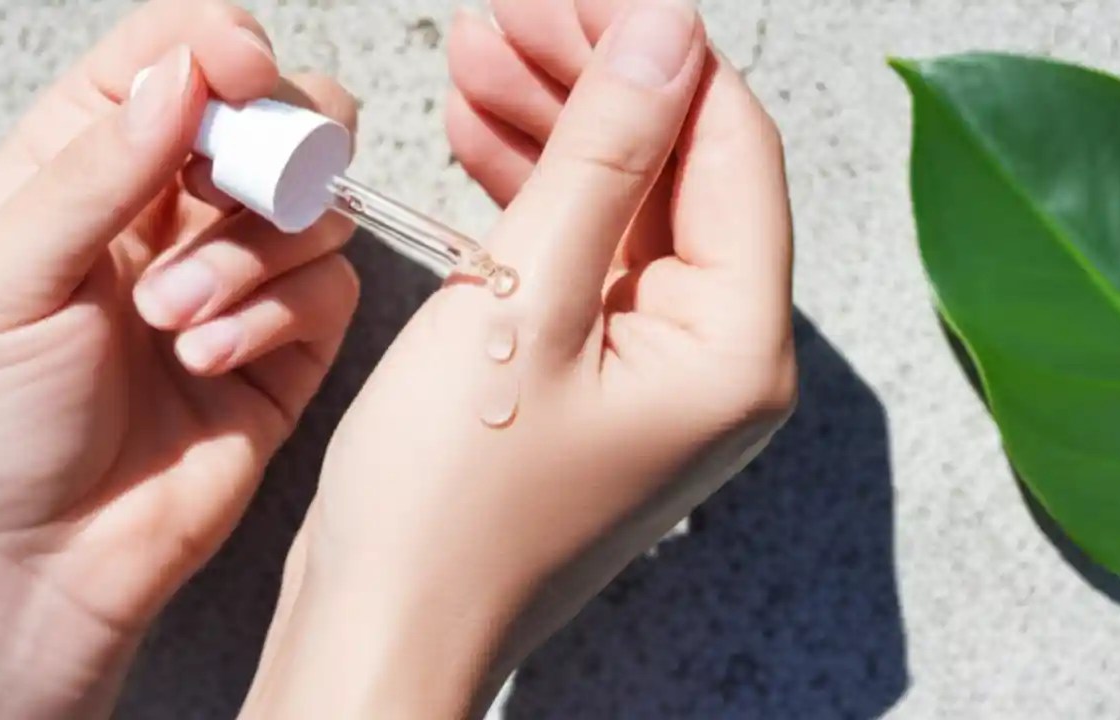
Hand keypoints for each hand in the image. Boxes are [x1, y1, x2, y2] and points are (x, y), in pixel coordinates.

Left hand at [0, 0, 357, 714]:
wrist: (46, 555)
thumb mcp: (8, 275)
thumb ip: (99, 166)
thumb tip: (188, 71)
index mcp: (93, 159)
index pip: (179, 54)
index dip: (222, 46)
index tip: (240, 71)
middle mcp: (180, 204)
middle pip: (282, 111)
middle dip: (273, 147)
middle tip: (230, 195)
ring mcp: (247, 272)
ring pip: (318, 201)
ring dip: (251, 257)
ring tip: (174, 323)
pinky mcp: (295, 341)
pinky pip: (331, 287)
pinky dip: (276, 317)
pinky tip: (207, 361)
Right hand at [246, 0, 795, 715]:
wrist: (385, 625)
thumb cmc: (444, 503)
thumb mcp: (523, 299)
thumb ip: (604, 155)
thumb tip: (664, 31)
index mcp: (734, 346)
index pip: (730, 148)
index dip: (657, 53)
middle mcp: (719, 357)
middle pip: (680, 171)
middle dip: (596, 82)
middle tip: (509, 15)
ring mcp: (661, 369)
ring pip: (627, 208)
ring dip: (558, 128)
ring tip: (476, 53)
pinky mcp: (604, 376)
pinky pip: (589, 259)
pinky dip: (539, 196)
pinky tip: (480, 134)